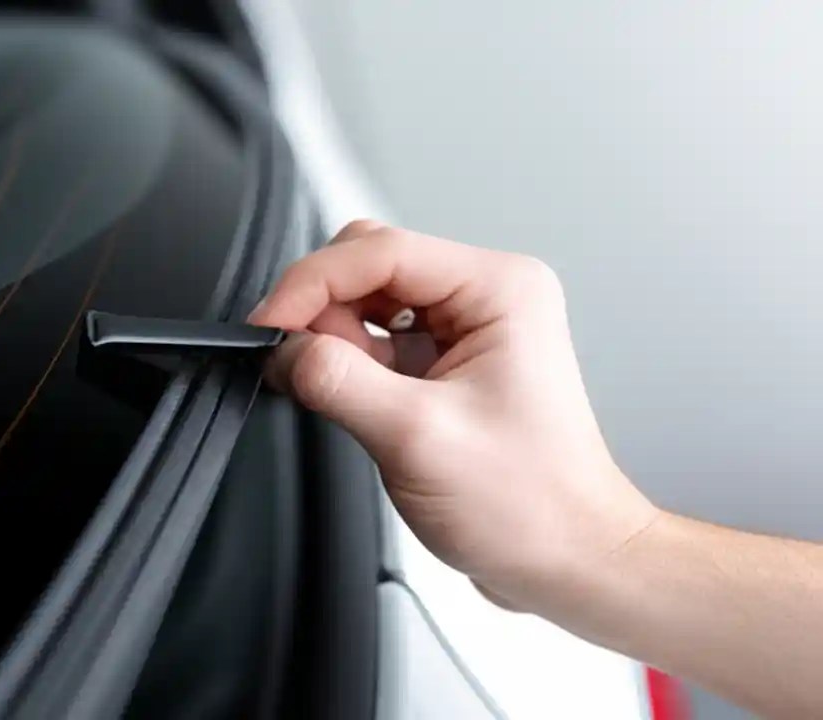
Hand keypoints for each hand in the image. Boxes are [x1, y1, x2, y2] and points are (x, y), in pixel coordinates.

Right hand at [248, 221, 659, 612]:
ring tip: (324, 389)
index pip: (380, 251)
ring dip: (331, 338)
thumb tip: (285, 349)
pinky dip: (345, 362)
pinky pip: (375, 340)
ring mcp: (465, 330)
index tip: (268, 324)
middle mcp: (486, 298)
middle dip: (320, 307)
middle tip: (293, 360)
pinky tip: (338, 395)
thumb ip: (341, 382)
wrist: (566, 561)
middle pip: (368, 265)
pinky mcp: (443, 365)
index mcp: (499, 290)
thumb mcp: (418, 438)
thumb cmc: (531, 505)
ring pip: (366, 301)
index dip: (312, 283)